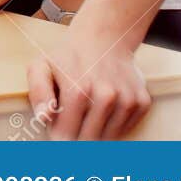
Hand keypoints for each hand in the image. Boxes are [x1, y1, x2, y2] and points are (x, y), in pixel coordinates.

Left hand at [27, 25, 151, 139]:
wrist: (103, 40)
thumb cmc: (68, 58)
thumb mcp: (41, 67)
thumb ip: (38, 93)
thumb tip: (44, 118)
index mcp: (77, 90)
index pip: (66, 135)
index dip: (57, 135)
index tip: (55, 128)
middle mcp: (106, 97)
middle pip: (88, 140)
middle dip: (76, 137)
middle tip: (71, 123)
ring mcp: (127, 100)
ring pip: (108, 139)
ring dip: (96, 134)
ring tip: (87, 116)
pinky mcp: (142, 102)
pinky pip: (125, 130)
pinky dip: (114, 128)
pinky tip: (104, 112)